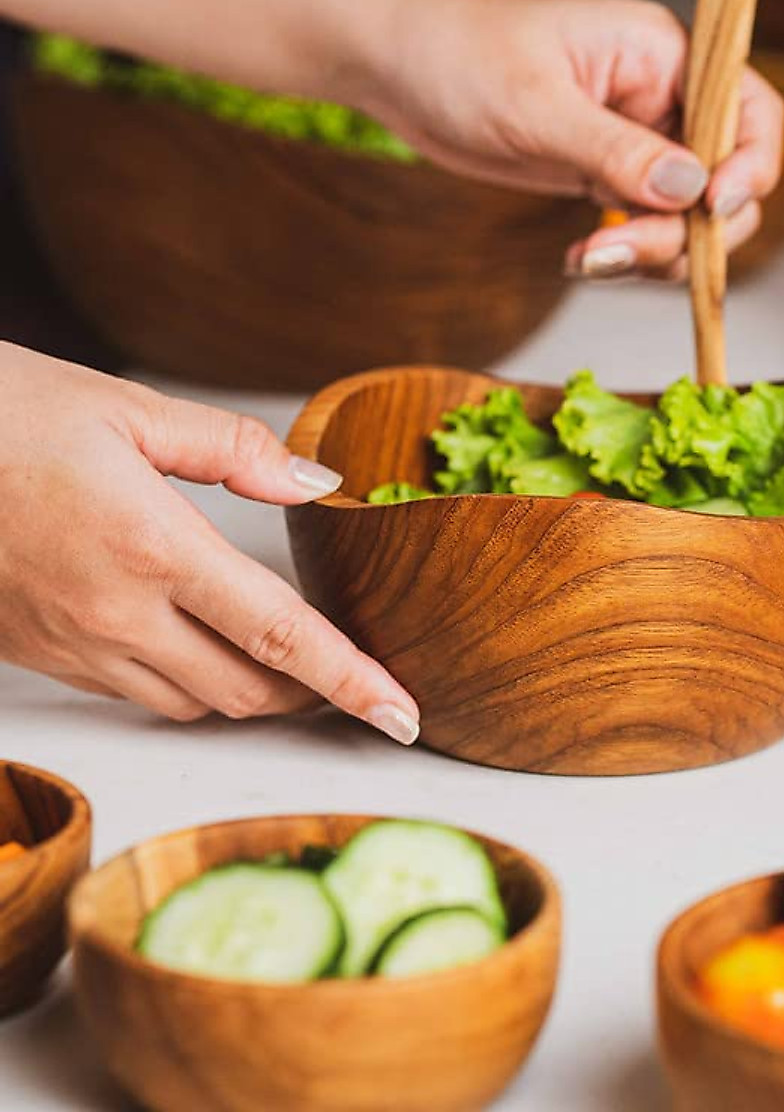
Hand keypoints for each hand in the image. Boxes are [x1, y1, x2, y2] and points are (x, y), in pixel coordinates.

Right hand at [0, 345, 419, 743]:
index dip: (353, 681)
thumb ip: (235, 451)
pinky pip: (140, 694)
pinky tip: (202, 648)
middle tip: (355, 675)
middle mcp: (116, 613)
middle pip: (248, 689)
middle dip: (313, 693)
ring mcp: (75, 644)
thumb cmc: (4, 414)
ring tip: (289, 664)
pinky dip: (191, 683)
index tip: (404, 715)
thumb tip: (315, 482)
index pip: (281, 634)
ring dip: (253, 691)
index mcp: (154, 547)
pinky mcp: (42, 655)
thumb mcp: (130, 408)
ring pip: (195, 704)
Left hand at [365, 0, 783, 280]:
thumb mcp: (538, 107)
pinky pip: (646, 228)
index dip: (749, 165)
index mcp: (662, 54)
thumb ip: (617, 150)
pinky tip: (580, 258)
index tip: (712, 208)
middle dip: (687, 229)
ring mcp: (638, 141)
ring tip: (589, 259)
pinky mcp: (609, 175)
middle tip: (622, 251)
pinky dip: (625, 256)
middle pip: (725, 179)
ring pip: (687, 217)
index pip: (747, 110)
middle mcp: (663, 98)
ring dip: (652, 253)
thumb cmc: (460, 58)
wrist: (403, 73)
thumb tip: (689, 188)